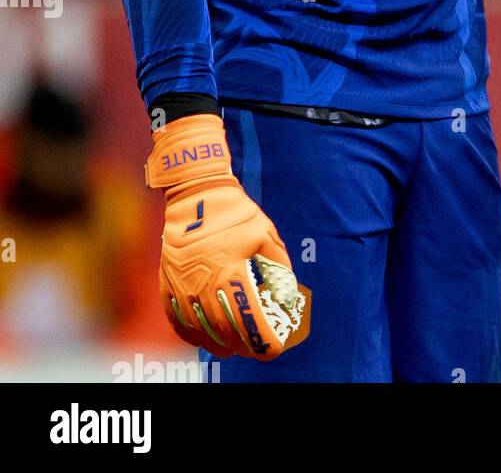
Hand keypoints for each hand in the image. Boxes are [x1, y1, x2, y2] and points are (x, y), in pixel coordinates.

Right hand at [146, 114, 310, 358]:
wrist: (196, 196)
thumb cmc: (234, 213)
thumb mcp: (265, 233)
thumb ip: (277, 264)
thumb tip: (287, 291)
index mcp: (230, 271)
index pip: (247, 317)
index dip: (261, 338)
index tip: (273, 348)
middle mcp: (204, 284)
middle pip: (224, 330)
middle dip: (243, 345)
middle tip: (256, 350)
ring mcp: (182, 287)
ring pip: (200, 330)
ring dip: (218, 345)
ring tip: (234, 350)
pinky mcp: (168, 285)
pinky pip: (177, 321)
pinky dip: (192, 336)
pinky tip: (205, 340)